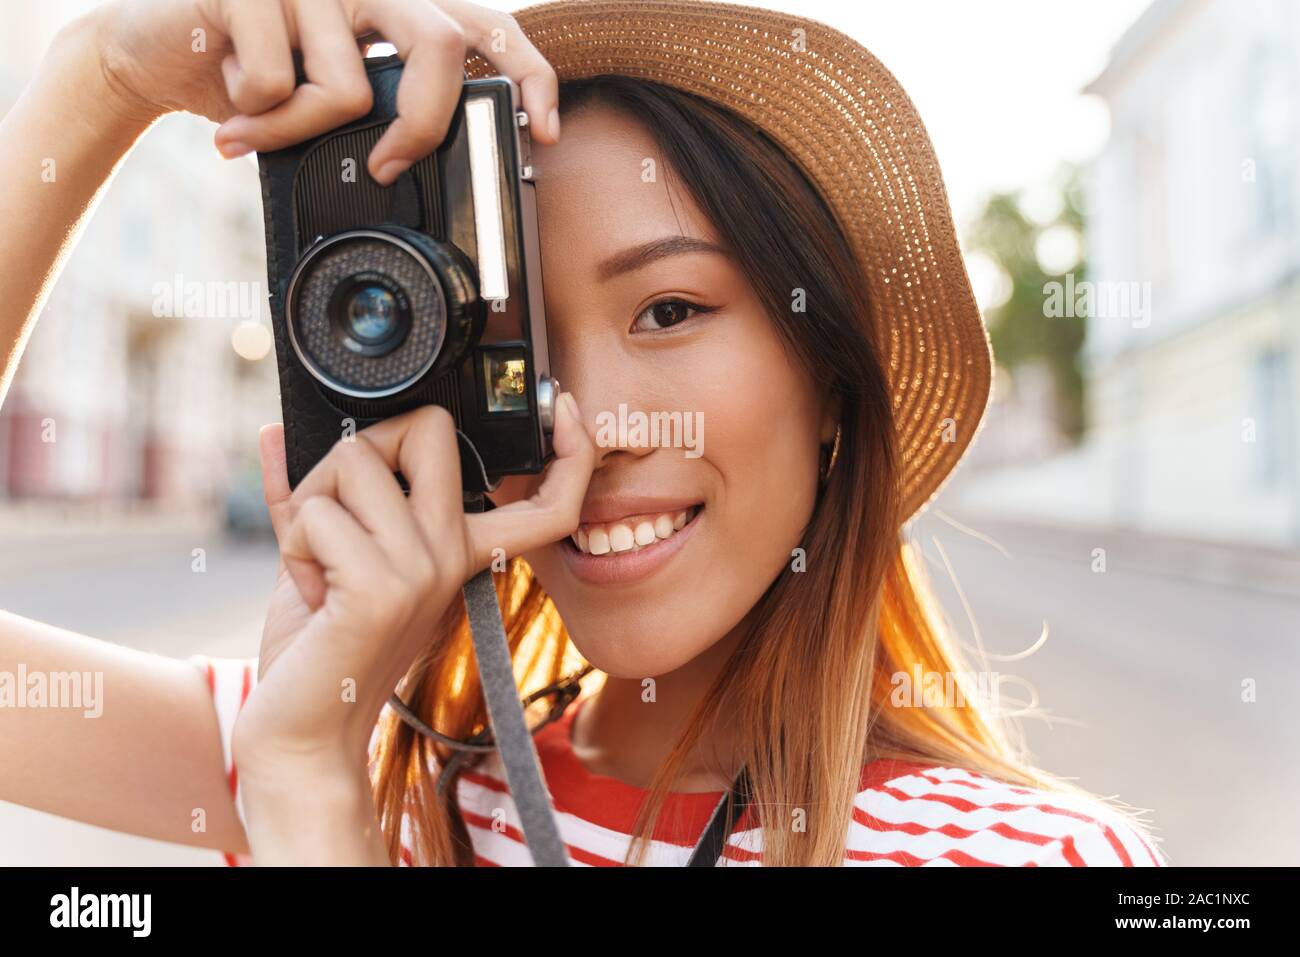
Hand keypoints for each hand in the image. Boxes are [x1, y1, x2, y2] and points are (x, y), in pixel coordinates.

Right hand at [88, 0, 559, 182]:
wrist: (153, 53)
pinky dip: (255, 123)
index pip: (487, 25)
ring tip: (256, 126)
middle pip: (441, 48)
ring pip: (347, 89)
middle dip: (421, 125)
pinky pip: (280, 88)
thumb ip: (388, 109)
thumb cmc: (255, 79)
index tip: (543, 128)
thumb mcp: (335, 97)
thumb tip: (438, 166)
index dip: (527, 74)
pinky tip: (229, 106)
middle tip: (387, 167)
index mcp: (398, 5)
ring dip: (294, 132)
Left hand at [232, 397, 592, 783]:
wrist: (302, 729)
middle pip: (428, 427)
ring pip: (353, 460)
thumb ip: (311, 492)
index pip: (549, 501)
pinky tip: (312, 591)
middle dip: (362, 445)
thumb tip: (276, 430)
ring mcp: (424, 569)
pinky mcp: (382, 588)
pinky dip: (293, 546)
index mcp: (462, 549)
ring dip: (309, 507)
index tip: (564, 408)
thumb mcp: (324, 555)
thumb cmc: (316, 647)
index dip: (572, 451)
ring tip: (316, 565)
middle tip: (338, 510)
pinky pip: (318, 514)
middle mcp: (454, 554)